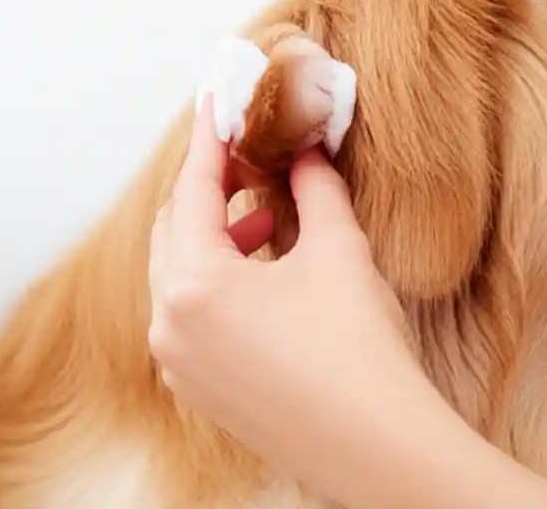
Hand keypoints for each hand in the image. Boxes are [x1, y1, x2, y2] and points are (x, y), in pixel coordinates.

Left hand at [149, 96, 546, 508]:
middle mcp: (170, 326)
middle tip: (246, 157)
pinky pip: (194, 319)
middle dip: (210, 190)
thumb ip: (315, 189)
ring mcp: (181, 366)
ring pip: (182, 279)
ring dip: (218, 239)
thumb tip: (306, 150)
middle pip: (175, 234)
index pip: (192, 191)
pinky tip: (267, 277)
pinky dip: (220, 285)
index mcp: (193, 285)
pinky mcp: (203, 391)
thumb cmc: (357, 348)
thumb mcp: (339, 252)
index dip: (208, 140)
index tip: (215, 102)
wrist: (376, 444)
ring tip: (268, 220)